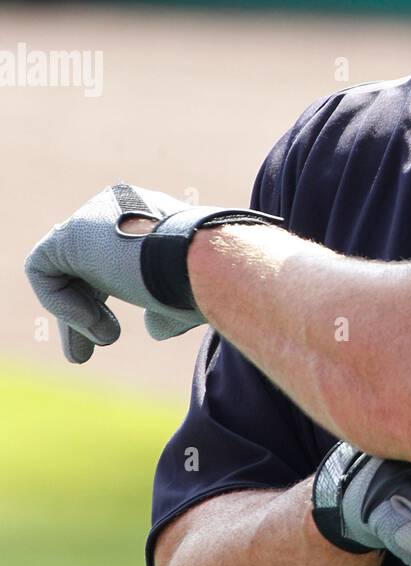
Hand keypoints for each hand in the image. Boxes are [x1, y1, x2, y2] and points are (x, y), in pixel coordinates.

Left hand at [24, 183, 281, 364]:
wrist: (211, 264)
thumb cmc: (209, 282)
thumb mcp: (186, 298)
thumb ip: (163, 306)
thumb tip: (153, 328)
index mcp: (151, 218)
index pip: (111, 260)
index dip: (100, 303)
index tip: (108, 339)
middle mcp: (121, 209)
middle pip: (83, 267)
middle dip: (82, 313)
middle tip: (82, 356)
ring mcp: (94, 216)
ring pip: (63, 270)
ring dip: (76, 314)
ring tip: (105, 338)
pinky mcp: (72, 233)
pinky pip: (44, 269)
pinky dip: (61, 303)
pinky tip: (92, 321)